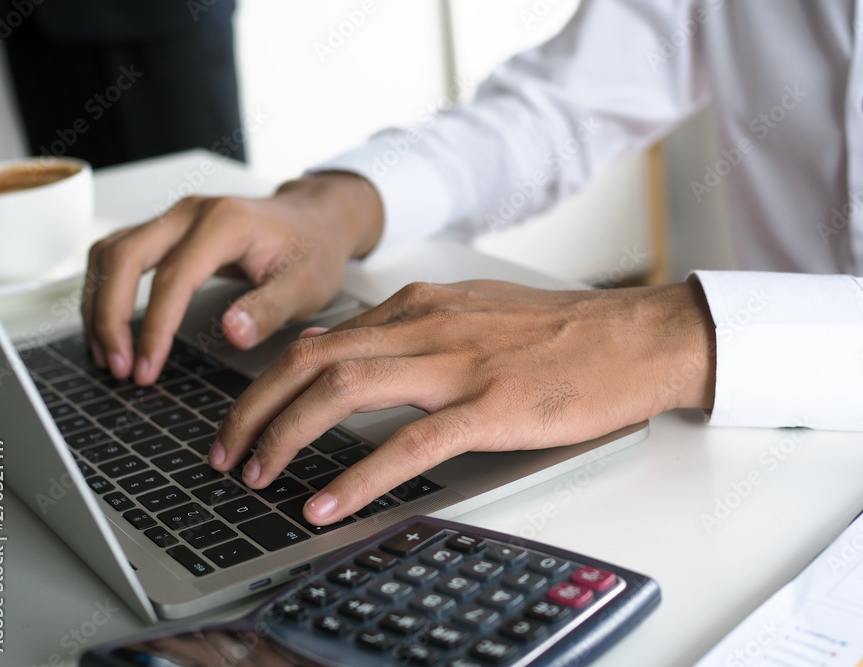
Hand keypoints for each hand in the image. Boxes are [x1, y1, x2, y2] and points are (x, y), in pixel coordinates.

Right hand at [81, 172, 383, 384]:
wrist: (315, 222)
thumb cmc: (312, 251)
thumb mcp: (307, 286)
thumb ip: (270, 308)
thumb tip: (232, 333)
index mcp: (225, 223)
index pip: (172, 278)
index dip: (154, 328)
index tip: (145, 369)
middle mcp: (191, 213)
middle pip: (123, 257)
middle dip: (110, 317)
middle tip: (118, 368)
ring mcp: (174, 218)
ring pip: (110, 253)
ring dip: (99, 305)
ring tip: (107, 356)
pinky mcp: (166, 230)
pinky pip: (118, 256)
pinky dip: (105, 292)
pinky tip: (110, 330)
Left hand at [210, 279, 715, 523]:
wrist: (635, 336)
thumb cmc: (561, 333)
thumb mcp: (473, 314)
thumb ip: (411, 332)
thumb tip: (351, 356)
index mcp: (419, 305)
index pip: (319, 339)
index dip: (268, 382)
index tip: (245, 417)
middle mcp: (426, 325)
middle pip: (312, 361)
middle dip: (254, 409)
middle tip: (226, 453)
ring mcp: (457, 365)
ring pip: (343, 391)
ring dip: (287, 436)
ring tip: (257, 475)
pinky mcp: (491, 406)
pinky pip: (407, 444)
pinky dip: (356, 476)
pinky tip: (326, 502)